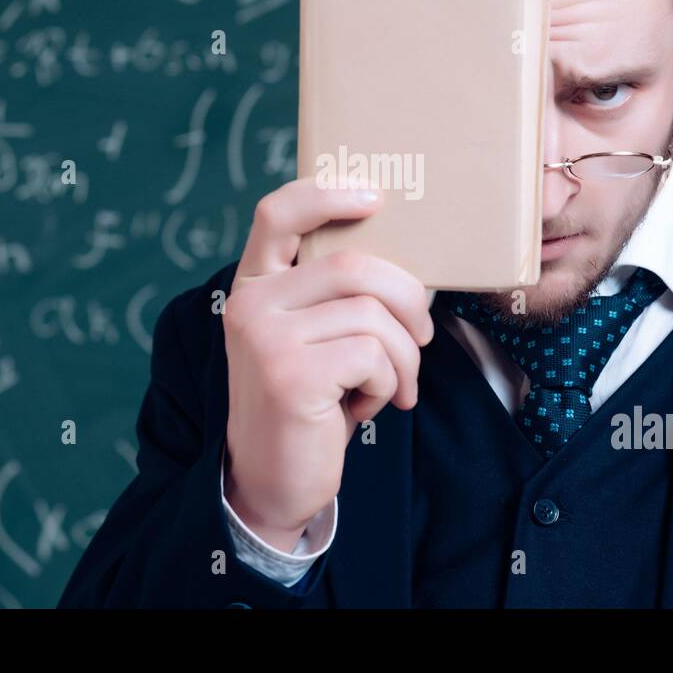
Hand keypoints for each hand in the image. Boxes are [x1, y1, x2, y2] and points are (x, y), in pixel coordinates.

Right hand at [222, 177, 433, 552]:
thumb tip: (409, 260)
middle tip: (421, 337)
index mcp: (254, 285)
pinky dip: (389, 383)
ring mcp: (266, 339)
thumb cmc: (309, 401)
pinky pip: (374, 356)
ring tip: (391, 385)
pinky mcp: (290, 376)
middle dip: (409, 302)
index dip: (326, 192)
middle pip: (356, 267)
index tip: (375, 198)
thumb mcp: (310, 336)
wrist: (273, 479)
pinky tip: (369, 405)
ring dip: (404, 357)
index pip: (278, 213)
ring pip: (375, 316)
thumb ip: (332, 294)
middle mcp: (251, 305)